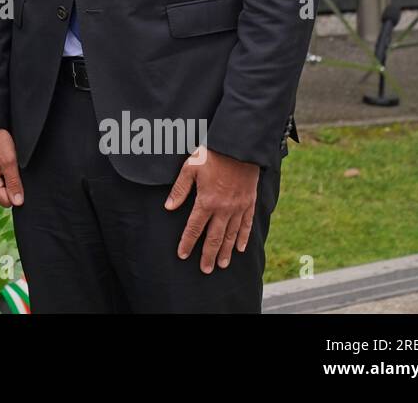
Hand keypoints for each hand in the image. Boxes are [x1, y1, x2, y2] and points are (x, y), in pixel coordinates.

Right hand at [0, 126, 23, 206]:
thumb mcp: (9, 162)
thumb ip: (14, 184)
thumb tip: (18, 201)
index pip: (7, 202)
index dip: (16, 191)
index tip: (16, 176)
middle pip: (4, 197)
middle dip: (11, 185)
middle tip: (10, 168)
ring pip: (2, 190)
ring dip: (8, 179)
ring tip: (5, 164)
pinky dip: (4, 174)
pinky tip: (3, 163)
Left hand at [164, 146, 259, 272]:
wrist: (239, 148)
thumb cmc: (212, 155)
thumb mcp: (190, 168)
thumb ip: (179, 189)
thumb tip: (168, 207)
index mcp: (206, 201)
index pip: (194, 228)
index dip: (188, 243)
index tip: (183, 255)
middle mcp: (223, 209)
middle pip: (214, 237)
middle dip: (208, 255)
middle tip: (205, 270)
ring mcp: (238, 207)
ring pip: (231, 235)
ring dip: (226, 251)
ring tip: (222, 264)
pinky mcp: (249, 203)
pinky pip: (246, 225)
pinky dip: (243, 238)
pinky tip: (240, 248)